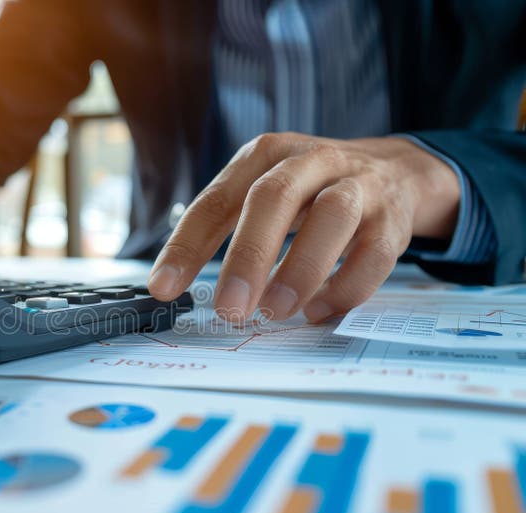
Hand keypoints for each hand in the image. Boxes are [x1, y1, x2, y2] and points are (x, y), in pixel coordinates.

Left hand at [148, 133, 459, 321]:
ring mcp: (357, 186)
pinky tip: (318, 311)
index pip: (217, 200)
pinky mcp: (392, 219)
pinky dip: (345, 287)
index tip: (163, 288)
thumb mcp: (263, 189)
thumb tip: (178, 284)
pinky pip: (374, 255)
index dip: (187, 245)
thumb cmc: (310, 189)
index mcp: (265, 156)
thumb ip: (226, 226)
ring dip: (301, 270)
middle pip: (274, 198)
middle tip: (228, 308)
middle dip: (248, 255)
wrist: (394, 171)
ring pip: (332, 218)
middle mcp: (310, 161)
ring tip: (274, 312)